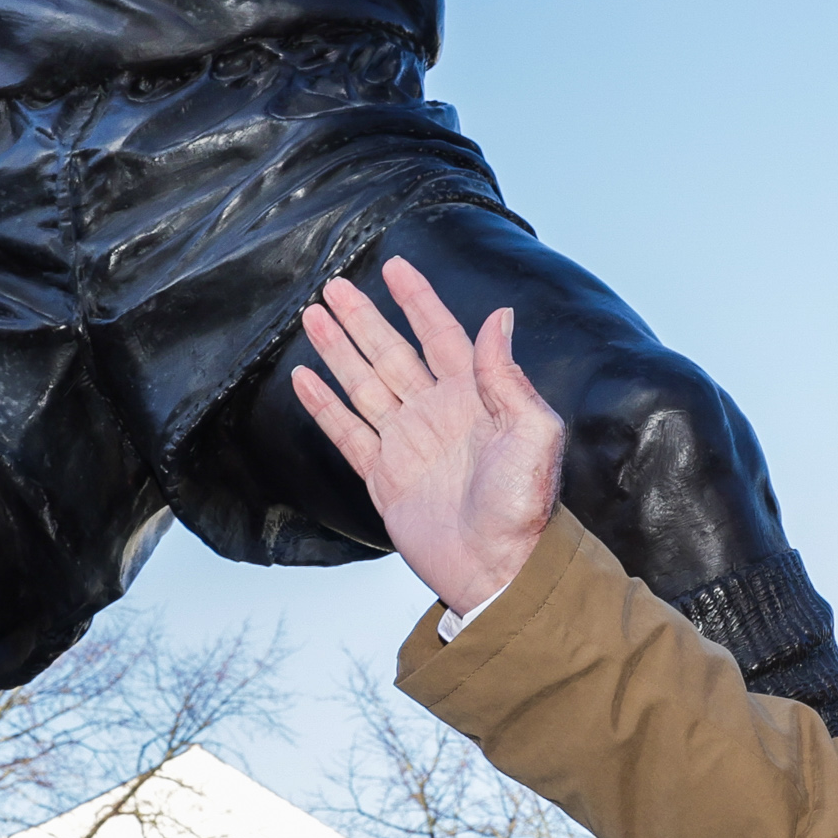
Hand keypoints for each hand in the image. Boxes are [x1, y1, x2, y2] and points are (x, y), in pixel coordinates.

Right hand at [289, 258, 564, 617]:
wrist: (498, 570)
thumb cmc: (524, 507)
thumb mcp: (533, 433)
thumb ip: (509, 376)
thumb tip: (500, 316)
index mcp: (476, 397)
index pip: (440, 334)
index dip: (417, 300)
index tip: (395, 267)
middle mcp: (438, 413)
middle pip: (392, 352)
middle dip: (363, 319)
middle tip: (334, 286)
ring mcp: (408, 444)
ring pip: (365, 384)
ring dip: (338, 351)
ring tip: (312, 317)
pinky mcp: (385, 477)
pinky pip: (348, 432)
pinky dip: (325, 405)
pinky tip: (305, 378)